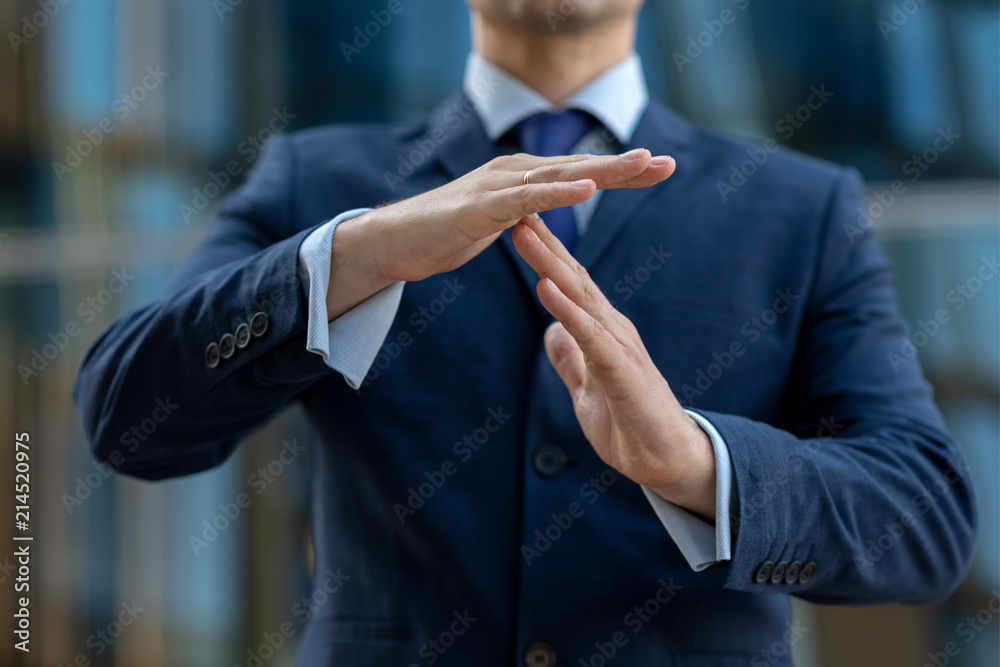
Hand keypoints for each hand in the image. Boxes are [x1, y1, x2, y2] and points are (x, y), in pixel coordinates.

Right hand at [326, 149, 672, 318]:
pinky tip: (588, 188)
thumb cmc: (445, 234)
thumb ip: (523, 217)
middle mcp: (516, 174)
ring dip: (603, 170)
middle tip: (668, 163)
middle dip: (626, 166)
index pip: (583, 174)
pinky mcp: (483, 205)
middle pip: (580, 167)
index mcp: (523, 181)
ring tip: (641, 165)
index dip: (623, 172)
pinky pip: (528, 198)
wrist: (397, 242)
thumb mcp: (496, 224)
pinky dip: (559, 191)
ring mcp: (499, 186)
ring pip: (560, 175)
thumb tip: (543, 218)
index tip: (662, 170)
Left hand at [512, 214, 717, 520]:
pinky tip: (546, 287)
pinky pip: (590, 336)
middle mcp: (612, 330)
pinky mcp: (622, 371)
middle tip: (516, 208)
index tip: (519, 224)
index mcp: (603, 332)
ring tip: (524, 233)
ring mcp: (619, 347)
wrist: (669, 461)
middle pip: (573, 279)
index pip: (570, 285)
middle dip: (544, 244)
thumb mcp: (588, 390)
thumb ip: (572, 360)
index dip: (545, 255)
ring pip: (580, 297)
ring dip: (550, 263)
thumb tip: (553, 334)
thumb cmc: (631, 426)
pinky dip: (567, 310)